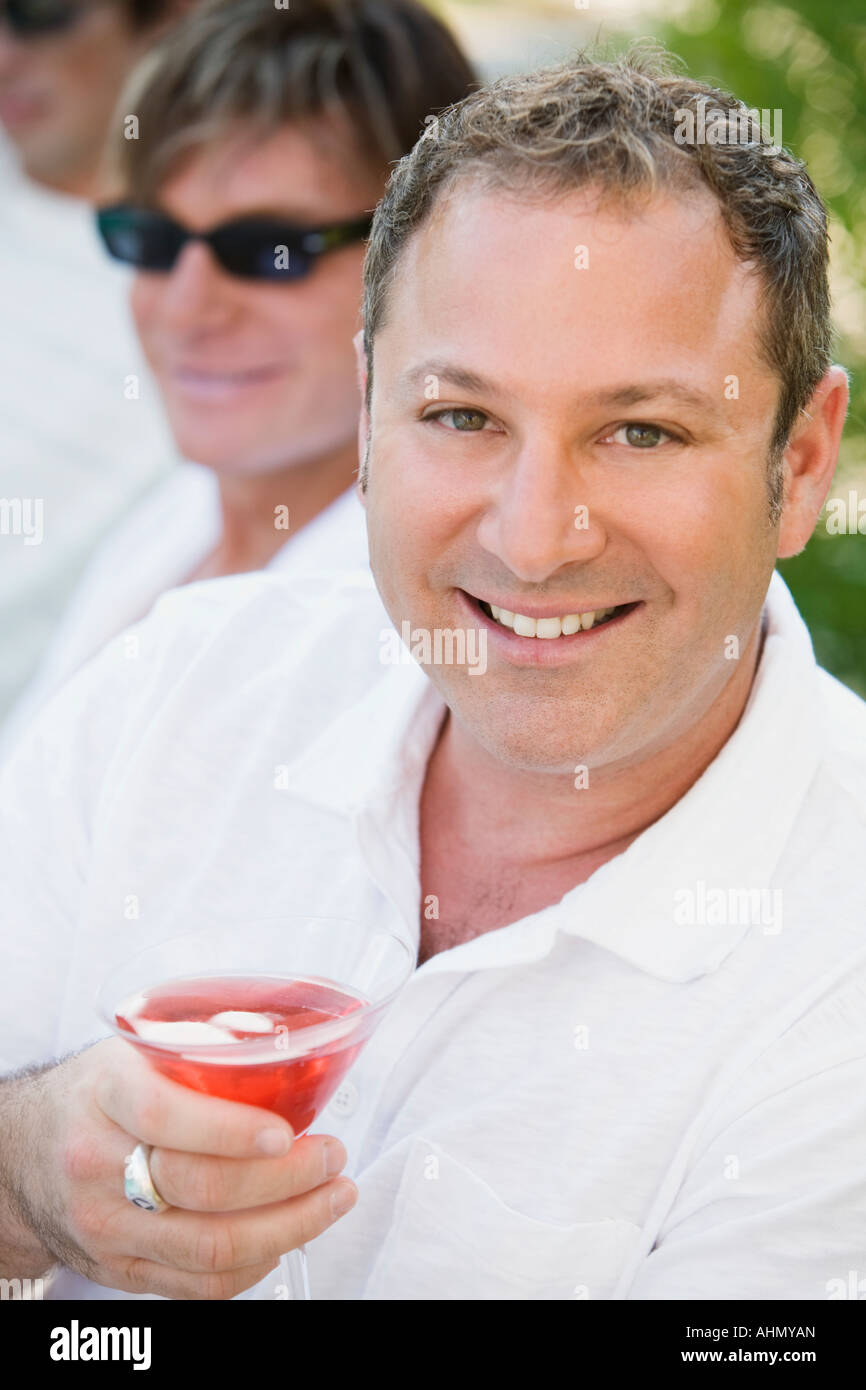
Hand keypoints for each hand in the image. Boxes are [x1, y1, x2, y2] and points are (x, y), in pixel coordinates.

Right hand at [4, 1038, 356, 1298]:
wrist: (24, 1153)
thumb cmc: (93, 1094)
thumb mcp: (132, 1050)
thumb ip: (196, 1050)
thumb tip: (289, 1046)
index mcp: (107, 1096)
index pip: (168, 1119)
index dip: (233, 1131)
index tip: (287, 1131)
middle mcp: (100, 1166)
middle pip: (204, 1191)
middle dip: (287, 1180)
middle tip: (332, 1158)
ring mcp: (108, 1226)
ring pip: (210, 1248)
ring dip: (289, 1227)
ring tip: (331, 1198)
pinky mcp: (119, 1268)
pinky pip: (198, 1286)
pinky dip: (256, 1265)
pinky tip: (287, 1235)